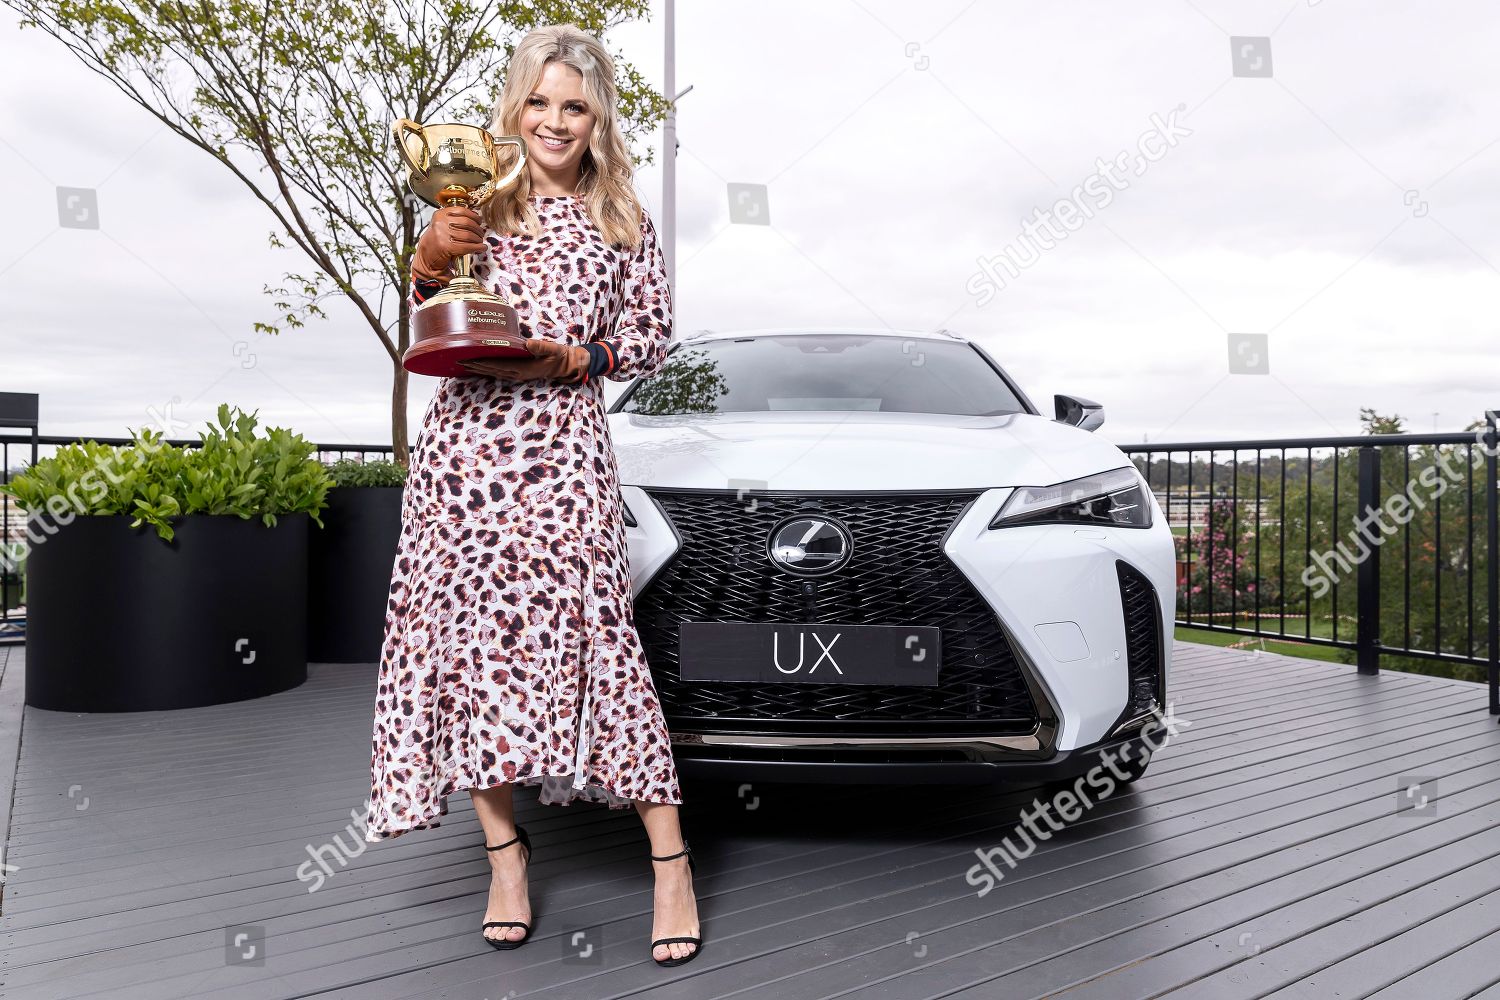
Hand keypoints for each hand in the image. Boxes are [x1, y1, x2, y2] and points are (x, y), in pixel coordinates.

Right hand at [413, 205, 486, 282]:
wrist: (425, 257)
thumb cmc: (436, 242)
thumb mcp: (442, 225)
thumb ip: (454, 220)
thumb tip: (475, 218)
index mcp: (440, 215)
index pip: (461, 211)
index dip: (473, 216)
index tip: (479, 220)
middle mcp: (440, 223)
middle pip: (467, 223)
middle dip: (477, 229)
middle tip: (481, 233)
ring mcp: (443, 235)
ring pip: (468, 235)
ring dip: (478, 239)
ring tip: (480, 241)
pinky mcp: (447, 247)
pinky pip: (467, 246)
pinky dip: (477, 247)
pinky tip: (481, 248)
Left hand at [458, 338, 589, 382]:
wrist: (564, 365)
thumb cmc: (557, 355)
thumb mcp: (552, 349)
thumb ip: (540, 346)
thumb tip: (527, 344)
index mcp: (522, 368)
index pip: (497, 365)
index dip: (482, 362)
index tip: (468, 359)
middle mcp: (516, 373)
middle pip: (491, 370)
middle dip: (474, 366)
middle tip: (457, 360)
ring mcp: (516, 374)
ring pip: (492, 373)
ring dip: (478, 369)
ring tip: (463, 365)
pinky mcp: (517, 373)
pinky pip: (498, 372)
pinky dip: (486, 370)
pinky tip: (478, 367)